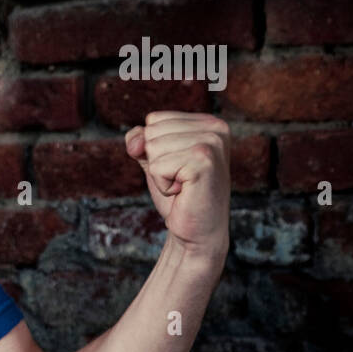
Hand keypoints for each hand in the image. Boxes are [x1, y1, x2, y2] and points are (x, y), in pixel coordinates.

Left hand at [125, 111, 230, 258]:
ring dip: (159, 174)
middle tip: (180, 179)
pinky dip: (162, 185)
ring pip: (152, 147)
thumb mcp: (154, 160)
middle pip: (151, 132)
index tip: (178, 167)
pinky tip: (183, 192)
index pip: (154, 119)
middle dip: (156, 161)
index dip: (154, 149)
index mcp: (208, 122)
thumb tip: (136, 142)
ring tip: (182, 185)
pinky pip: (156, 167)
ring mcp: (212, 143)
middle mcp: (216, 128)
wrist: (197, 232)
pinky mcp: (204, 162)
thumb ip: (139, 140)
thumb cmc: (178, 195)